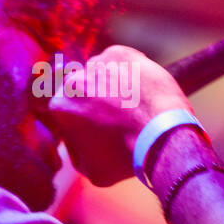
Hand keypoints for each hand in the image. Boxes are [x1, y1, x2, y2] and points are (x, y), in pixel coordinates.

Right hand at [46, 44, 190, 186]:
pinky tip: (141, 91)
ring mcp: (97, 64)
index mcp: (60, 106)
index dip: (82, 118)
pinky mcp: (120, 54)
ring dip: (111, 84)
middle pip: (81, 87)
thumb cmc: (126, 156)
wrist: (162, 135)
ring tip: (133, 105)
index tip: (98, 125)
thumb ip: (76, 152)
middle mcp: (73, 80)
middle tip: (117, 115)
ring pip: (100, 73)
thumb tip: (76, 142)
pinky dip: (129, 73)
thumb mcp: (91, 170)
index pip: (65, 108)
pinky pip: (120, 62)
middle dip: (94, 98)